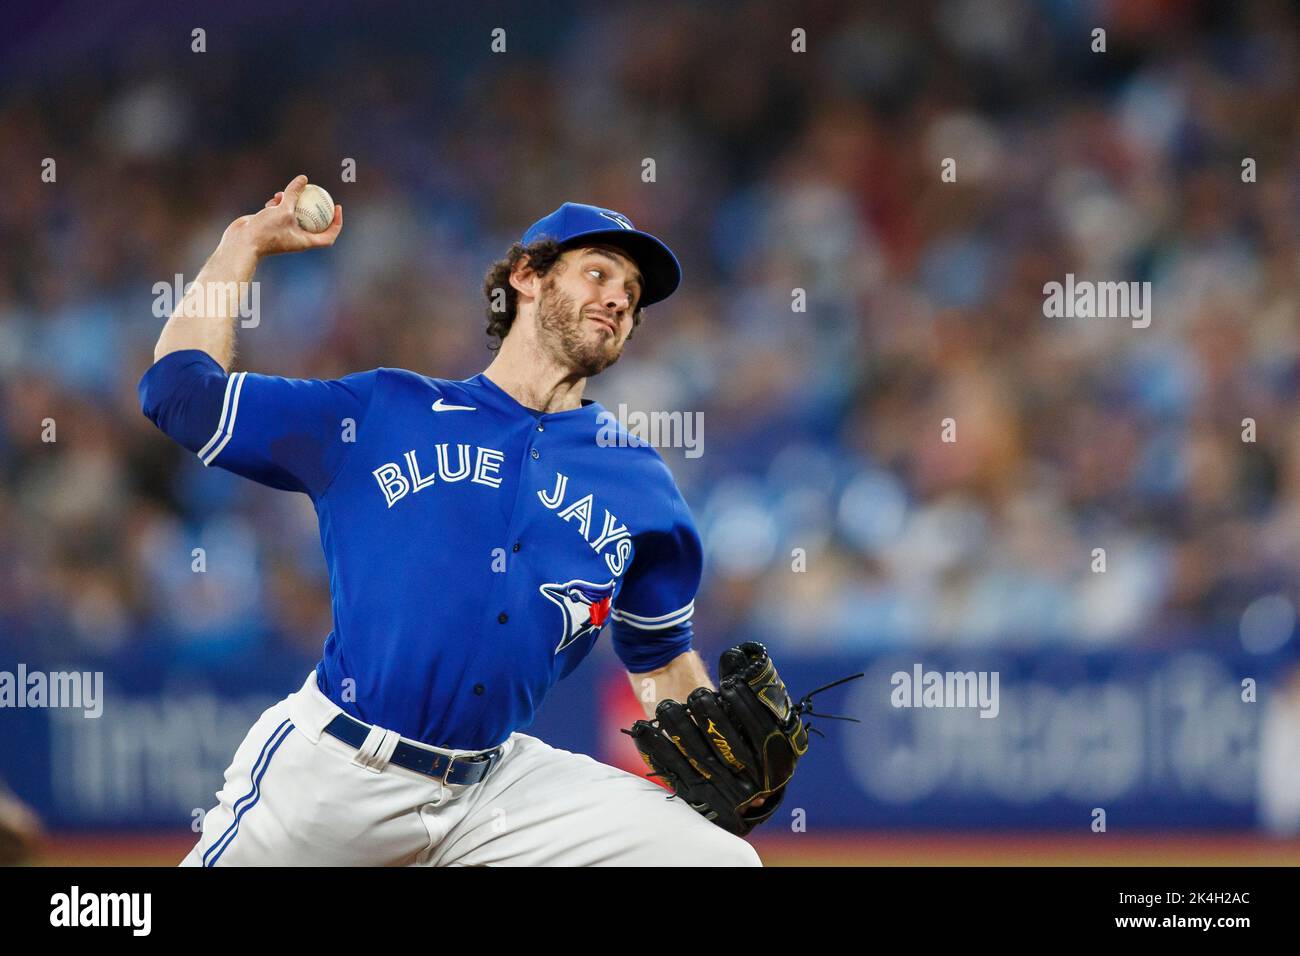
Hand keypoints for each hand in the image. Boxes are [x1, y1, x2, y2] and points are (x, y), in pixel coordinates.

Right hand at [220, 174, 341, 258]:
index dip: (337, 223)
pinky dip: (278, 205)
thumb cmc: (266, 231)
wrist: (242, 243)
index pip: (328, 236)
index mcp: (304, 241)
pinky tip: (273, 198)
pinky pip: (279, 213)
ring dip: (292, 203)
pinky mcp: (271, 227)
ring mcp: (283, 233)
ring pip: (293, 215)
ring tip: (286, 193)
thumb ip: (293, 194)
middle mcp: (296, 238)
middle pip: (312, 223)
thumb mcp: (283, 210)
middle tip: (319, 193)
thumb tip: (304, 178)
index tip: (337, 208)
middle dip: (315, 208)